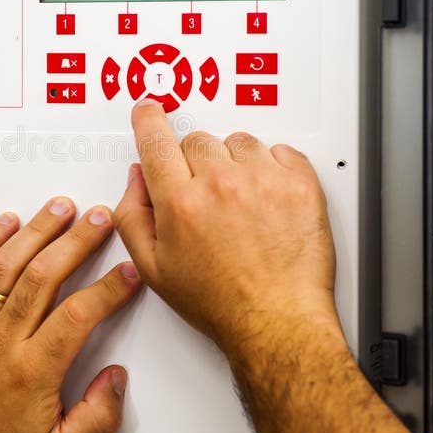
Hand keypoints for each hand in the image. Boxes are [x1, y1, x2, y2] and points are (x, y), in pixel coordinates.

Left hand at [0, 198, 141, 432]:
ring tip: (61, 207)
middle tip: (100, 218)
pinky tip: (7, 222)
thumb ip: (98, 417)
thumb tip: (117, 377)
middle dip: (78, 241)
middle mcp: (3, 341)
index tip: (128, 272)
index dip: (108, 289)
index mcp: (33, 371)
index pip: (78, 315)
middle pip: (44, 275)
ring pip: (7, 265)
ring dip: (37, 231)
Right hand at [115, 100, 337, 360]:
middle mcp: (221, 184)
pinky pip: (281, 151)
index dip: (149, 120)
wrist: (277, 323)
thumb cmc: (221, 302)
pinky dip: (273, 167)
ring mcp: (263, 181)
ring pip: (239, 142)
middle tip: (208, 196)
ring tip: (241, 202)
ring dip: (236, 163)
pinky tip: (268, 197)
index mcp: (181, 202)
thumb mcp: (154, 269)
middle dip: (196, 162)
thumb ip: (133, 216)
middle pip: (198, 140)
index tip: (149, 110)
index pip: (157, 141)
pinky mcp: (299, 184)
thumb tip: (137, 179)